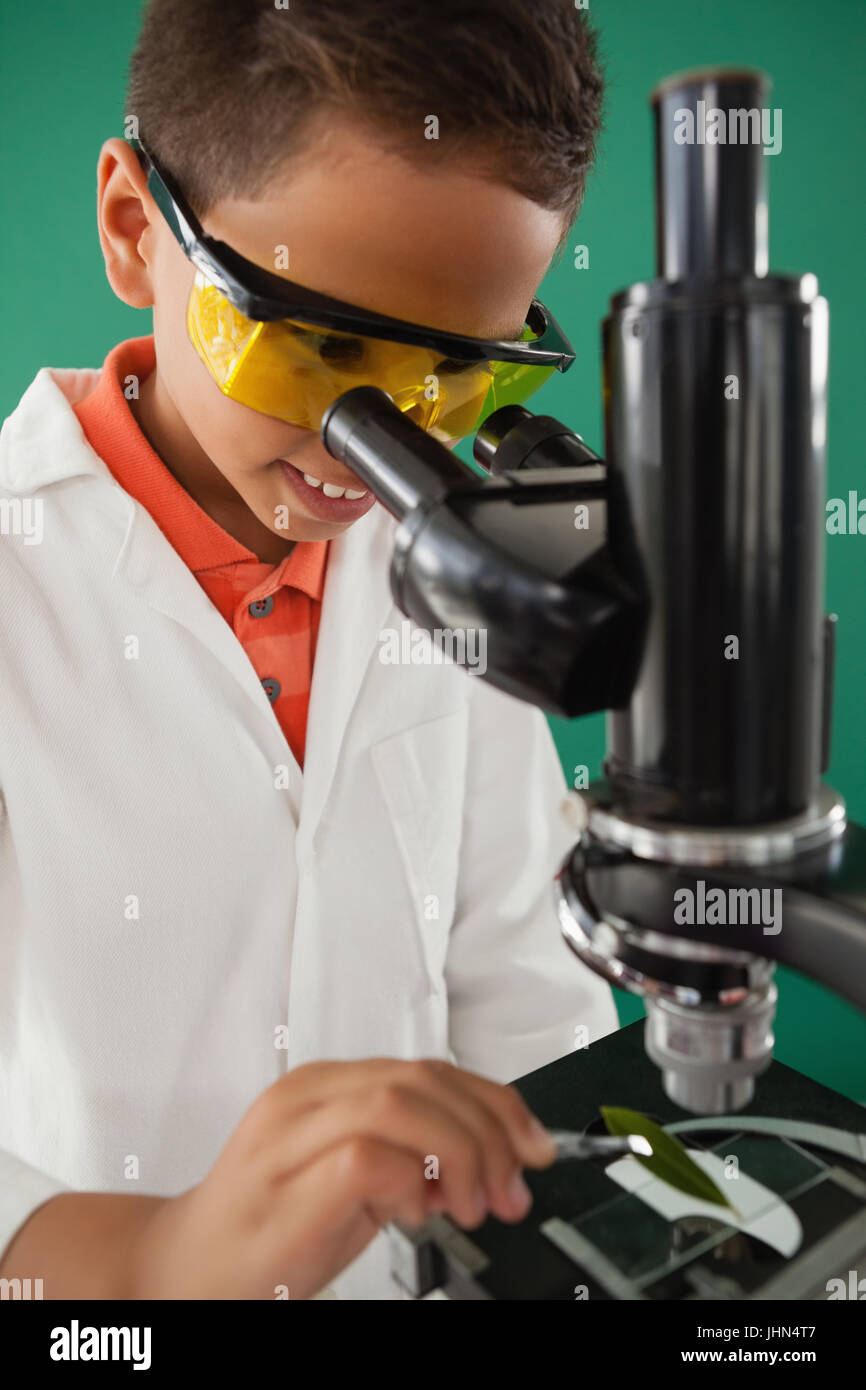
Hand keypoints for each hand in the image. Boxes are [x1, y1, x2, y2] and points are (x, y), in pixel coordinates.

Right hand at [133, 1057, 556, 1298]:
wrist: (181, 1271)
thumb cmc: (265, 1231)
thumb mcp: (350, 1182)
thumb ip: (409, 1156)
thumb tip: (491, 1158)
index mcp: (325, 1087)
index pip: (430, 1067)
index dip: (494, 1101)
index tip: (533, 1145)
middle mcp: (306, 1097)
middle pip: (424, 1078)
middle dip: (489, 1131)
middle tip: (512, 1189)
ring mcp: (290, 1137)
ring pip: (401, 1103)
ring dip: (460, 1154)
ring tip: (470, 1206)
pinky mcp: (287, 1184)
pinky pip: (368, 1157)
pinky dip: (412, 1182)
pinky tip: (417, 1212)